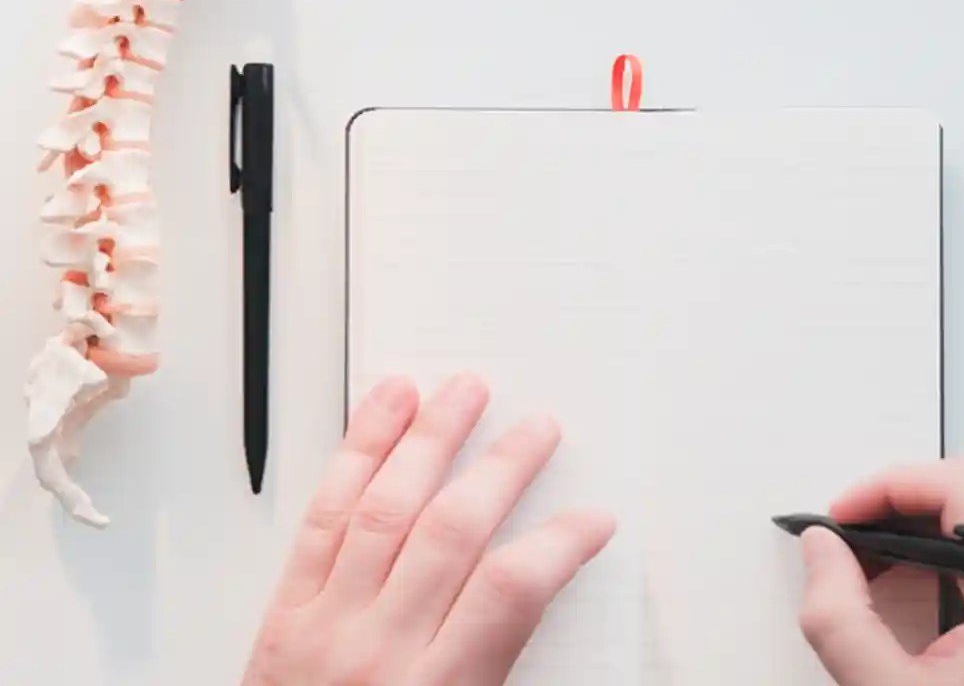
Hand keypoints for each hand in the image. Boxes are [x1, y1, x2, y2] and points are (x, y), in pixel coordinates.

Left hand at [242, 374, 615, 685]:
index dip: (558, 544)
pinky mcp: (286, 606)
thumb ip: (497, 657)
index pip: (509, 593)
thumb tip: (541, 586)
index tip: (590, 522)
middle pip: (451, 531)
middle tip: (537, 431)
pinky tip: (382, 414)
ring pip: (386, 506)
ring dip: (430, 439)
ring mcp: (327, 621)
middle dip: (502, 468)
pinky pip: (323, 516)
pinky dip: (356, 455)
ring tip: (462, 393)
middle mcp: (380, 648)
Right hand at [797, 459, 963, 685]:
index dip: (887, 487)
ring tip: (866, 575)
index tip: (840, 517)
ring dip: (913, 539)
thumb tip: (822, 548)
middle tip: (842, 548)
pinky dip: (940, 561)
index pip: (960, 486)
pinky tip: (904, 591)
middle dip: (892, 514)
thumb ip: (840, 614)